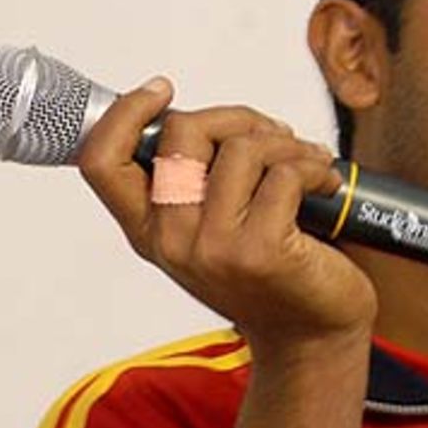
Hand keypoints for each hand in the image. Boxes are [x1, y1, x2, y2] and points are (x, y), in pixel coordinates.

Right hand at [76, 77, 378, 356]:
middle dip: (238, 118)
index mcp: (151, 232)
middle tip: (275, 138)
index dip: (125, 113)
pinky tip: (326, 185)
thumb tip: (214, 118)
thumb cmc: (274, 272)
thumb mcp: (218, 228)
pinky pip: (285, 174)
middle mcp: (172, 241)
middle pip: (182, 133)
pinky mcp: (260, 251)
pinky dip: (314, 168)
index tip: (162, 89)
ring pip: (242, 148)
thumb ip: (199, 181)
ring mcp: (214, 248)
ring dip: (288, 145)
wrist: (313, 337)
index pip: (101, 163)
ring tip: (310, 164)